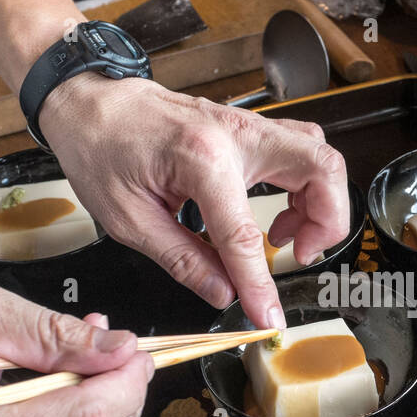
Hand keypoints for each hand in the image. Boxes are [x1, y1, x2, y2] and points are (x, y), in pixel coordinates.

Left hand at [38, 74, 350, 328]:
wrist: (89, 101)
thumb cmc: (99, 148)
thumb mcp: (128, 219)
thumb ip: (182, 260)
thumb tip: (222, 292)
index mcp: (200, 158)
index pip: (245, 234)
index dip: (259, 284)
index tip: (268, 315)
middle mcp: (235, 134)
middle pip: (321, 169)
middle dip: (327, 222)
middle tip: (300, 255)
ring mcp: (246, 125)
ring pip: (320, 155)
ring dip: (320, 202)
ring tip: (284, 237)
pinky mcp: (247, 128)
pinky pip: (300, 150)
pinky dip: (305, 185)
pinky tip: (274, 213)